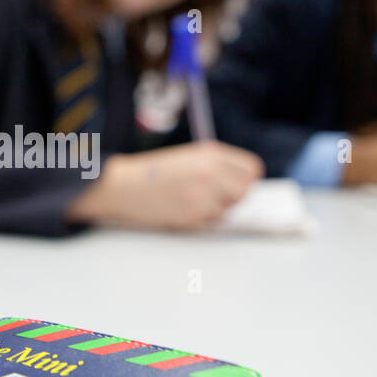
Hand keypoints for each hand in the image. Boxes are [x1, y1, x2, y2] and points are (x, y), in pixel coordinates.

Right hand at [66, 141, 263, 229]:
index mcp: (210, 154)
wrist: (124, 187)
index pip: (251, 169)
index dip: (246, 178)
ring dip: (216, 209)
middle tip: (215, 196)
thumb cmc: (155, 172)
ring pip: (229, 209)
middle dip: (234, 196)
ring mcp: (203, 195)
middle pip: (245, 191)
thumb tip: (245, 184)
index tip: (235, 183)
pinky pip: (211, 222)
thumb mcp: (190, 158)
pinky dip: (202, 219)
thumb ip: (218, 167)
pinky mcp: (194, 216)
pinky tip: (183, 209)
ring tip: (191, 200)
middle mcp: (210, 172)